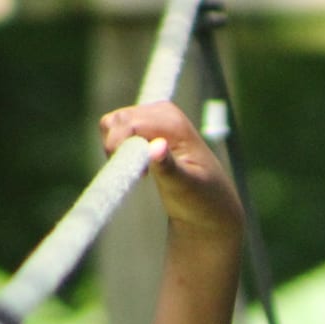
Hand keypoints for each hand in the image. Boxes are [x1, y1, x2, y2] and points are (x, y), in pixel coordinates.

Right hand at [98, 101, 242, 238]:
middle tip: (140, 175)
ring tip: (140, 172)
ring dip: (117, 149)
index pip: (130, 125)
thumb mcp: (185, 187)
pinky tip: (139, 167)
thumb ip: (169, 167)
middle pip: (117, 121)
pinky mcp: (146, 127)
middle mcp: (163, 112)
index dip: (121, 148)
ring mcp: (154, 117)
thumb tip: (157, 146)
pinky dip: (119, 148)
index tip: (137, 174)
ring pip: (112, 124)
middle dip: (118, 149)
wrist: (211, 209)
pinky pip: (116, 130)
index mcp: (174, 122)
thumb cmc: (201, 200)